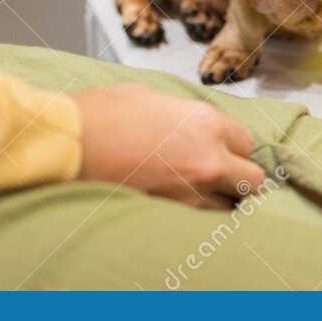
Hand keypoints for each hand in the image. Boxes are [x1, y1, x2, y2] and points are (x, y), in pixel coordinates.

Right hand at [70, 84, 265, 208]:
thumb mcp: (148, 97)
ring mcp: (192, 193)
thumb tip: (180, 122)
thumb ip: (178, 113)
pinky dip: (196, 219)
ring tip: (196, 196)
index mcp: (207, 122)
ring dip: (219, 202)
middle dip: (241, 180)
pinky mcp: (170, 217)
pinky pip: (200, 223)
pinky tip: (181, 211)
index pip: (248, 143)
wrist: (68, 145)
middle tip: (222, 179)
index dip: (235, 148)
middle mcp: (209, 159)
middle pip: (253, 180)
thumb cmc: (99, 114)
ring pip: (230, 208)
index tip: (224, 151)